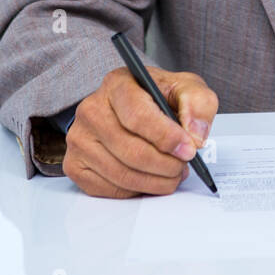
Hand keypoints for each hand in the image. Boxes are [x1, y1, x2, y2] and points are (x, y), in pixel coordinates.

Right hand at [62, 65, 218, 197]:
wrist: (133, 107)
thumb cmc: (157, 97)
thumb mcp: (185, 88)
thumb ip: (198, 104)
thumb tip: (194, 135)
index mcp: (117, 84)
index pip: (138, 115)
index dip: (166, 137)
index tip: (188, 150)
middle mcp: (91, 110)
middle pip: (130, 150)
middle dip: (165, 165)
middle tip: (183, 167)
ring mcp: (79, 139)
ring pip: (121, 173)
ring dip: (155, 182)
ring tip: (172, 174)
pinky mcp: (75, 164)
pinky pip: (109, 188)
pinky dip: (136, 190)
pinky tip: (150, 179)